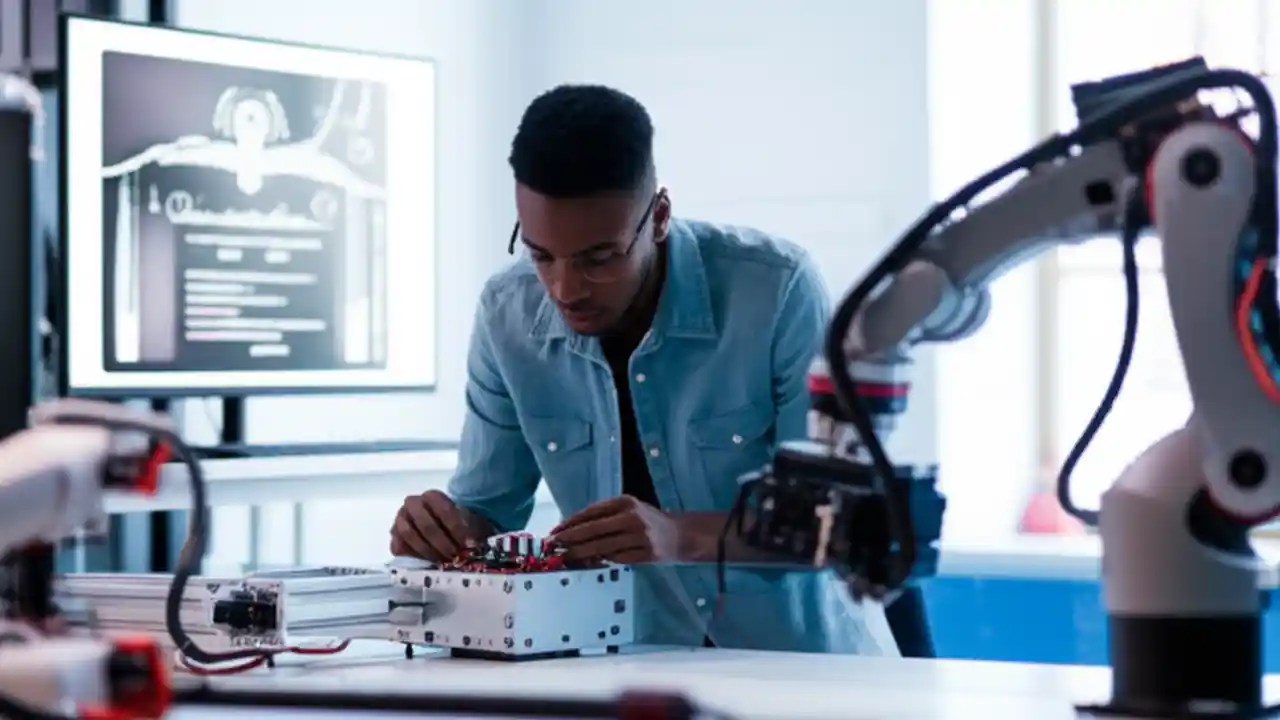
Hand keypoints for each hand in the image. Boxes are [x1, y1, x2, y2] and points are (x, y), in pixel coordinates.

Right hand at [389, 490, 489, 562]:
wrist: (440, 529)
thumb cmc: (456, 524)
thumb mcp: (468, 523)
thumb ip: (470, 530)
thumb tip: (473, 545)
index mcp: (433, 496)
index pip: (444, 509)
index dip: (456, 528)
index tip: (467, 543)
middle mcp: (413, 504)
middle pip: (425, 524)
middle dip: (441, 543)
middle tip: (453, 556)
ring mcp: (400, 519)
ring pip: (408, 534)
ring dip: (427, 550)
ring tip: (442, 560)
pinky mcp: (394, 537)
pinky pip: (398, 547)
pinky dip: (413, 555)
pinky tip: (428, 561)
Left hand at [547, 495, 680, 563]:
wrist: (680, 535)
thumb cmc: (646, 521)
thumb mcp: (627, 510)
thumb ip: (603, 517)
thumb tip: (570, 528)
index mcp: (625, 502)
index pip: (591, 512)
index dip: (570, 522)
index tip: (554, 531)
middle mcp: (632, 517)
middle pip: (593, 530)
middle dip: (570, 538)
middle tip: (553, 545)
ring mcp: (640, 537)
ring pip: (603, 547)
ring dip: (581, 553)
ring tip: (566, 556)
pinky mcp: (646, 554)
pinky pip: (617, 559)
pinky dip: (602, 560)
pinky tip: (590, 561)